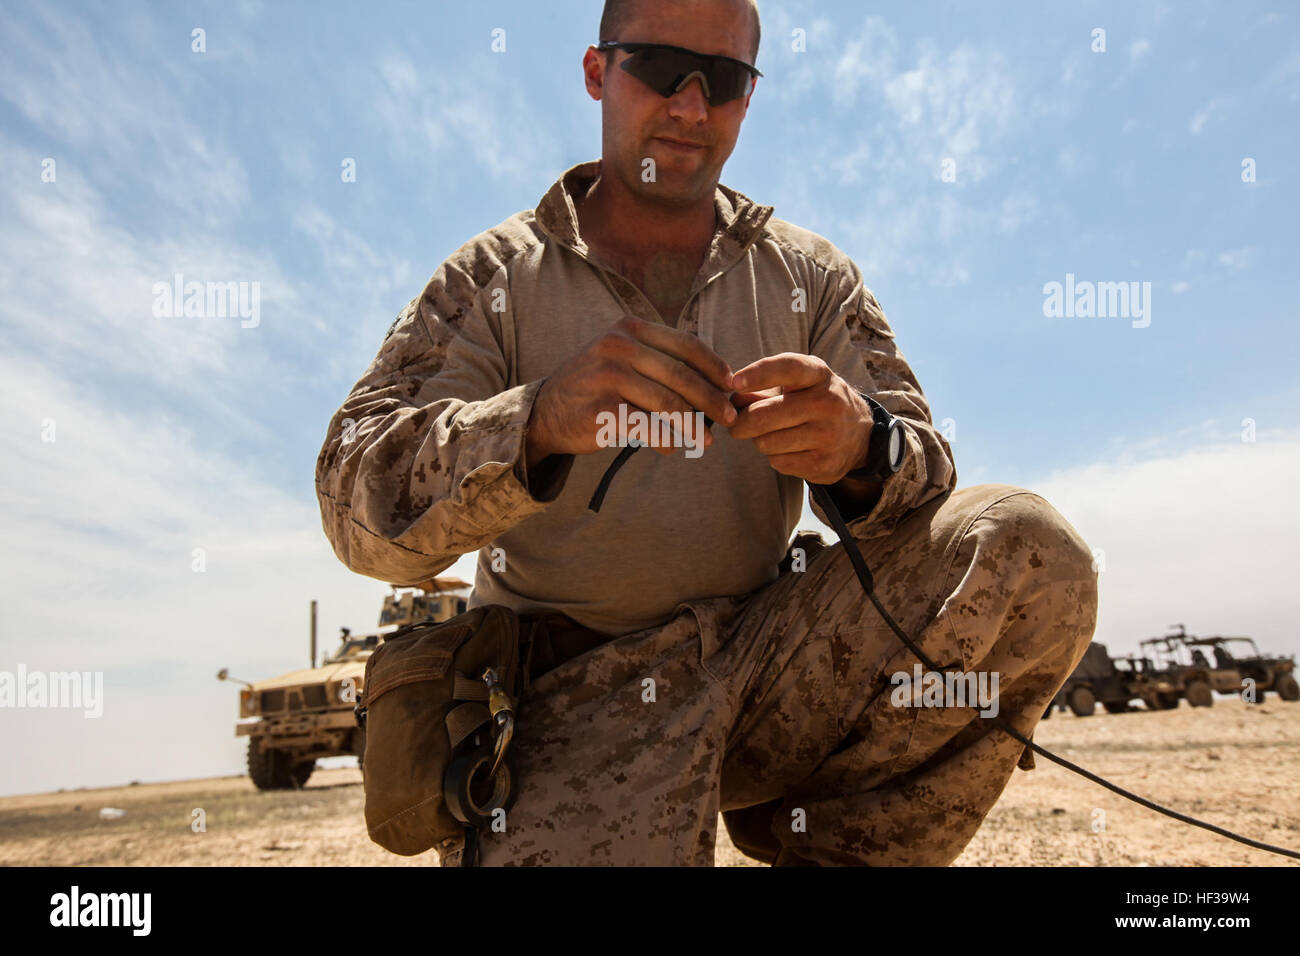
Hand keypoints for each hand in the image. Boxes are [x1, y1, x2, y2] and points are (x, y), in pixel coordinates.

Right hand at [525, 316, 737, 467]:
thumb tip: (715, 384)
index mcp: (629, 328)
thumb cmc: (595, 387)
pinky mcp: (600, 409)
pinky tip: (673, 448)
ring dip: (693, 425)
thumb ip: (659, 362)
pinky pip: (646, 427)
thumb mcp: (622, 358)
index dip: (714, 366)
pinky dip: (666, 440)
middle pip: (681, 375)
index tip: (731, 385)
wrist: (545, 412)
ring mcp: (607, 376)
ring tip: (707, 440)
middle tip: (729, 418)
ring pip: (667, 403)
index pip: (685, 345)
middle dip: (711, 400)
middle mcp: (618, 346)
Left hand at [726, 353, 871, 484]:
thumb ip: (763, 387)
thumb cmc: (814, 400)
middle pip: (763, 416)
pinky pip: (778, 463)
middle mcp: (828, 403)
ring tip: (774, 434)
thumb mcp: (797, 384)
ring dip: (760, 440)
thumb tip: (734, 400)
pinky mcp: (825, 464)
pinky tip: (790, 449)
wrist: (859, 433)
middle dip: (740, 422)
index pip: (787, 368)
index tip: (735, 383)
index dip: (758, 374)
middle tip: (735, 424)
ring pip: (766, 442)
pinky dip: (775, 457)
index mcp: (819, 374)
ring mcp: (829, 435)